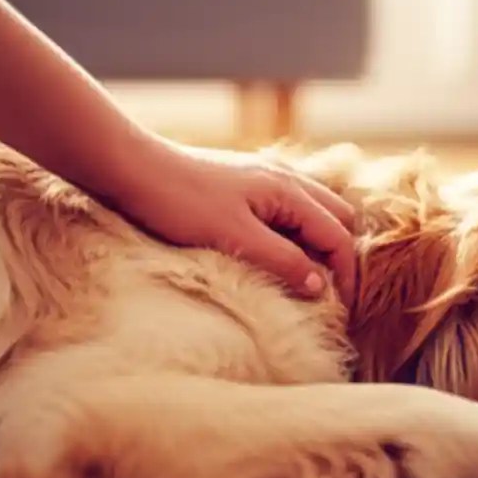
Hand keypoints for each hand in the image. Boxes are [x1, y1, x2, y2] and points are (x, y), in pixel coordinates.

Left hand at [112, 141, 356, 302]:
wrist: (133, 168)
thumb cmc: (180, 202)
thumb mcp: (235, 238)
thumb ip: (282, 260)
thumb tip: (319, 286)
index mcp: (289, 191)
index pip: (338, 236)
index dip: (345, 275)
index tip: (338, 310)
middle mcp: (285, 178)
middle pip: (337, 218)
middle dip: (339, 255)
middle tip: (326, 293)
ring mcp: (265, 177)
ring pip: (314, 210)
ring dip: (318, 243)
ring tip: (304, 277)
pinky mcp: (245, 182)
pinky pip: (289, 208)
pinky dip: (296, 232)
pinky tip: (276, 252)